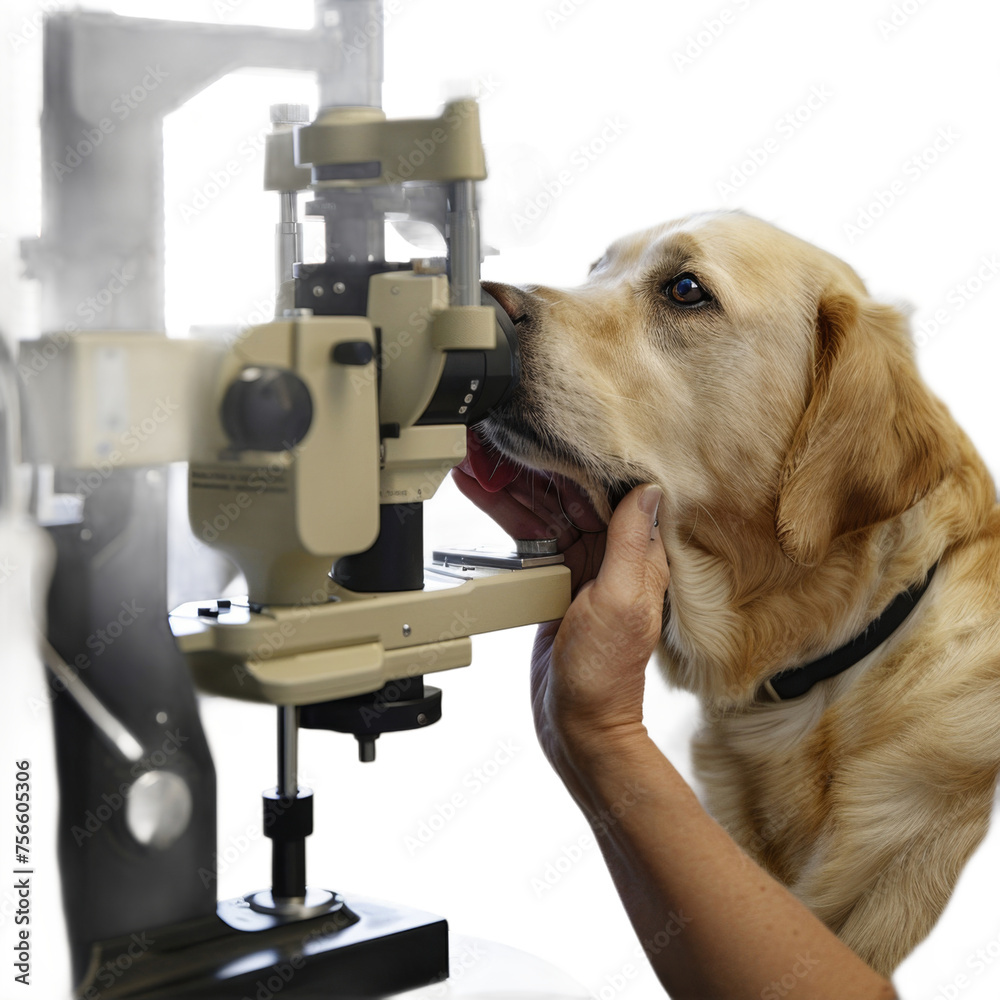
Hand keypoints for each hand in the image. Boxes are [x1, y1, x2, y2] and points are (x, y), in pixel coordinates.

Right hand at [452, 460, 667, 771]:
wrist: (577, 725)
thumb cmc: (606, 674)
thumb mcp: (620, 601)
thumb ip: (632, 545)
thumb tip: (649, 489)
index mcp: (637, 557)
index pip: (609, 493)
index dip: (579, 463)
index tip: (549, 436)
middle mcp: (611, 557)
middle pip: (571, 498)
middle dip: (534, 469)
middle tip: (497, 441)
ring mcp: (579, 570)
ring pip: (544, 514)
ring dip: (512, 488)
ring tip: (478, 462)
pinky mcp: (552, 584)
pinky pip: (529, 540)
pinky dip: (505, 518)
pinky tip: (483, 496)